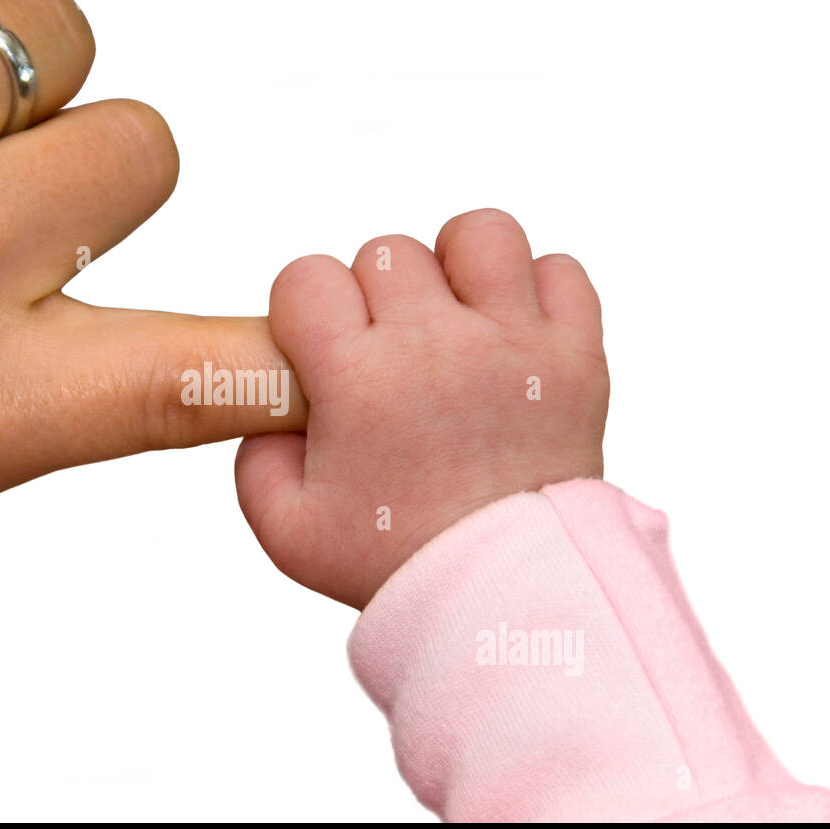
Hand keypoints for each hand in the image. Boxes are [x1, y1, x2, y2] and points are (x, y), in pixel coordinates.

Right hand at [235, 209, 607, 608]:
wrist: (503, 594)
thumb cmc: (397, 562)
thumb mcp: (287, 530)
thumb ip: (253, 458)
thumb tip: (273, 406)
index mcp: (358, 379)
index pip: (306, 276)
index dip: (304, 310)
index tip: (322, 354)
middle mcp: (435, 344)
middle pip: (385, 252)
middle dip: (374, 298)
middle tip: (388, 358)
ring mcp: (513, 344)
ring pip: (479, 234)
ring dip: (458, 267)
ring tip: (455, 319)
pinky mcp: (576, 356)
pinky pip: (561, 271)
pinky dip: (536, 292)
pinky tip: (511, 335)